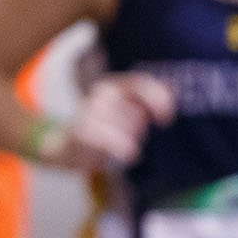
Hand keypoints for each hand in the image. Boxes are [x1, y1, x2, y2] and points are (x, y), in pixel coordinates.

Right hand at [42, 72, 174, 170]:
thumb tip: (173, 86)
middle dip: (137, 130)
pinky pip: (117, 143)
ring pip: (129, 131)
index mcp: (112, 85)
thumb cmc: (100, 128)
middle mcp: (100, 94)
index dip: (158, 98)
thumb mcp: (122, 109)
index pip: (140, 83)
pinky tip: (122, 154)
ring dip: (129, 143)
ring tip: (115, 145)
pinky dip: (124, 151)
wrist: (63, 145)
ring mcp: (89, 111)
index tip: (166, 119)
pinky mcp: (81, 131)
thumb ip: (145, 98)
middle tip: (123, 136)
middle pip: (137, 115)